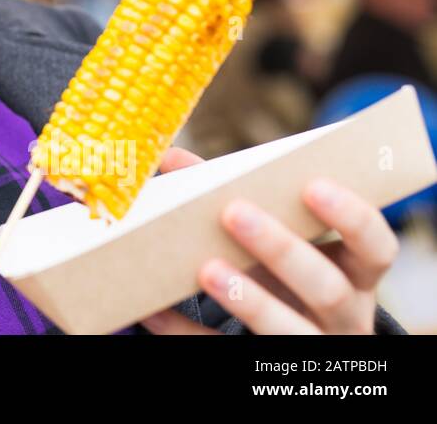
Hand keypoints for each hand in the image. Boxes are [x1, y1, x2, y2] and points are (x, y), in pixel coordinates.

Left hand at [140, 147, 397, 333]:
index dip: (352, 218)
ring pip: (288, 332)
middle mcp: (342, 316)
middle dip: (281, 249)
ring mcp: (307, 347)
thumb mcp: (280, 244)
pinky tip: (153, 310)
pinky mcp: (264, 370)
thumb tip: (172, 158)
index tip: (313, 185)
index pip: (376, 248)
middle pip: (326, 288)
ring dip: (248, 299)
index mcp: (354, 275)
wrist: (285, 338)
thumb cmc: (281, 275)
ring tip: (206, 268)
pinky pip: (227, 354)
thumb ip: (236, 198)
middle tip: (234, 212)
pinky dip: (186, 332)